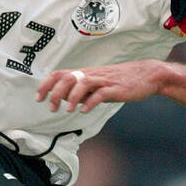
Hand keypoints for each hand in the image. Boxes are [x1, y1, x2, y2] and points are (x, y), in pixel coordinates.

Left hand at [36, 59, 165, 113]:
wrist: (146, 75)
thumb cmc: (120, 81)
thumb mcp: (98, 85)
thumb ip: (82, 91)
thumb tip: (65, 99)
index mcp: (86, 73)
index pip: (60, 74)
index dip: (47, 85)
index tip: (39, 98)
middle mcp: (92, 75)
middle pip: (67, 78)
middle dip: (55, 92)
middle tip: (51, 107)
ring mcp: (104, 81)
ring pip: (82, 83)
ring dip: (72, 96)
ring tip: (67, 110)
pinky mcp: (115, 88)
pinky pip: (100, 94)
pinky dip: (91, 102)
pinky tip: (85, 111)